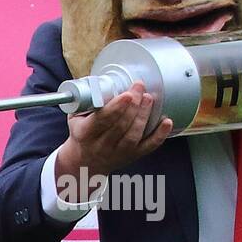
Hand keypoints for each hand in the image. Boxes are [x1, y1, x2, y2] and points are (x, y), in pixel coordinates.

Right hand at [54, 83, 172, 202]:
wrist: (84, 162)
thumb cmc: (81, 134)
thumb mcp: (74, 118)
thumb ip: (85, 101)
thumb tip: (98, 79)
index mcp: (85, 133)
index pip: (101, 120)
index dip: (116, 108)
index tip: (127, 94)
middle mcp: (101, 145)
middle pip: (120, 126)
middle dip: (133, 105)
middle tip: (140, 88)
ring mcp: (118, 153)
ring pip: (133, 135)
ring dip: (143, 115)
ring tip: (149, 98)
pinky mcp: (132, 156)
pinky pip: (148, 147)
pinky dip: (159, 135)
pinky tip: (167, 122)